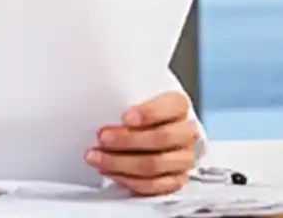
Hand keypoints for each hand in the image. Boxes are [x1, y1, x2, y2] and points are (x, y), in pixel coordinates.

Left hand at [85, 91, 199, 195]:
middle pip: (162, 138)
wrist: (146, 132)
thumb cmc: (135, 113)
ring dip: (120, 163)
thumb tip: (99, 100)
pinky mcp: (175, 180)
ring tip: (96, 157)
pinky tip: (109, 171)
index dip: (148, 113)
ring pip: (155, 165)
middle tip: (102, 138)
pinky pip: (152, 185)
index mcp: (178, 105)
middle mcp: (186, 132)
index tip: (124, 117)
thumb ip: (122, 98)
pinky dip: (127, 180)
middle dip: (127, 140)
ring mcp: (183, 158)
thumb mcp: (130, 97)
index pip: (172, 106)